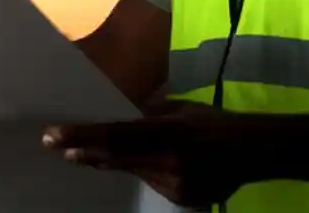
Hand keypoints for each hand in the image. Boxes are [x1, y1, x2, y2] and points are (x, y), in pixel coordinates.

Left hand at [42, 102, 245, 208]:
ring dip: (113, 161)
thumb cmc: (215, 122)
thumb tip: (117, 116)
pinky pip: (150, 182)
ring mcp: (175, 184)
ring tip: (93, 153)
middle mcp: (170, 160)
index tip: (54, 135)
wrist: (255, 151)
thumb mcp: (182, 110)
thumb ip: (149, 114)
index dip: (83, 136)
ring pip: (131, 171)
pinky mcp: (181, 198)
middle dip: (84, 151)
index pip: (116, 134)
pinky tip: (156, 162)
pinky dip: (143, 171)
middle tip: (56, 146)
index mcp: (170, 130)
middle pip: (116, 158)